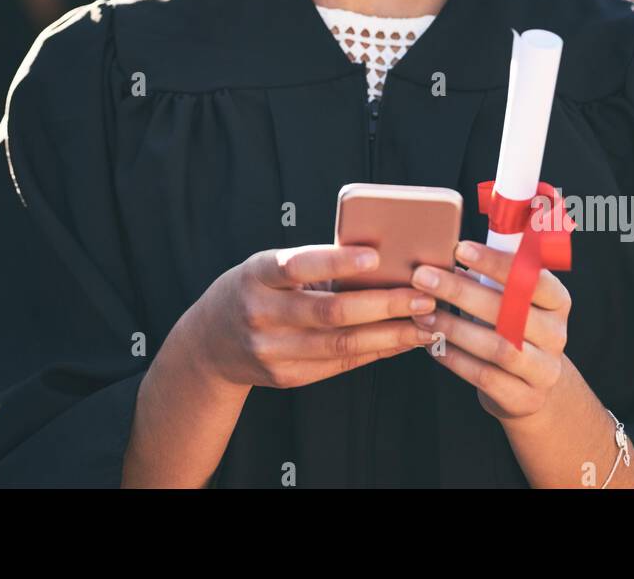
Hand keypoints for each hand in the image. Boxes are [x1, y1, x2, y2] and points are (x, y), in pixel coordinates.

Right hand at [192, 245, 436, 389]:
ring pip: (341, 344)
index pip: (299, 265)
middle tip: (423, 296)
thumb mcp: (270, 267)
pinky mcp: (285, 376)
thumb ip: (313, 265)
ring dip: (390, 335)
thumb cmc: (254, 290)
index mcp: (258, 274)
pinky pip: (338, 363)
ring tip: (424, 323)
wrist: (209, 343)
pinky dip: (374, 352)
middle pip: (330, 312)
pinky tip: (400, 340)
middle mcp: (261, 313)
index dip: (337, 261)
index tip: (375, 256)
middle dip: (384, 304)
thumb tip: (379, 262)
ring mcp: (271, 350)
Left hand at [412, 239, 570, 422]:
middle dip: (460, 292)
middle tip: (422, 278)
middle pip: (509, 310)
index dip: (496, 263)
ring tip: (421, 313)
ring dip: (453, 327)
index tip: (459, 249)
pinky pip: (486, 375)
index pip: (532, 276)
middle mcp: (556, 334)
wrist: (531, 387)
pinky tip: (432, 343)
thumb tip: (443, 258)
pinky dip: (455, 359)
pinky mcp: (525, 398)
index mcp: (557, 300)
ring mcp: (544, 369)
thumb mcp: (509, 301)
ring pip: (497, 346)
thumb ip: (486, 280)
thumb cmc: (510, 328)